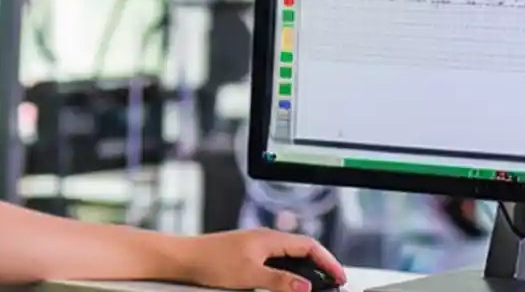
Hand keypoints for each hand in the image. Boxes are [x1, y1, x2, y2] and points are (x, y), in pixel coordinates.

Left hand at [176, 229, 346, 291]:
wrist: (185, 257)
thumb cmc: (212, 261)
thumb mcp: (250, 276)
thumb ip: (279, 281)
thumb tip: (305, 287)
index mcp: (270, 238)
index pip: (309, 246)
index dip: (328, 261)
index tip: (340, 276)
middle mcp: (265, 238)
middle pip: (302, 249)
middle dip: (321, 265)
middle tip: (333, 282)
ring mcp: (256, 245)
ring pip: (290, 255)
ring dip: (305, 268)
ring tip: (315, 284)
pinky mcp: (248, 254)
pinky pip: (278, 260)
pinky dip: (290, 270)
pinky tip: (288, 282)